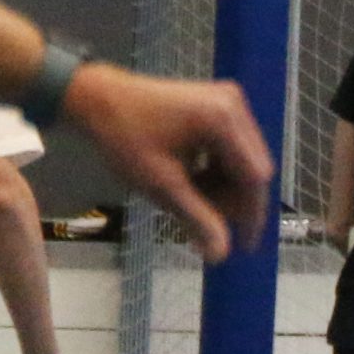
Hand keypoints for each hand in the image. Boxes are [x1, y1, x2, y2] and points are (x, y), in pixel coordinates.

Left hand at [66, 65, 272, 262]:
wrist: (98, 98)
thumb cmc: (124, 138)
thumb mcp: (161, 185)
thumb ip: (197, 219)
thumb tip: (221, 255)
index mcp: (223, 121)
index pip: (254, 178)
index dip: (251, 215)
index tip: (243, 246)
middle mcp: (234, 106)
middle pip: (252, 168)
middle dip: (234, 200)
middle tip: (208, 224)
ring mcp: (229, 102)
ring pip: (243, 160)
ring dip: (225, 186)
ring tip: (194, 201)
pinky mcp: (220, 105)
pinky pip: (232, 147)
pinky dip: (218, 169)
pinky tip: (195, 180)